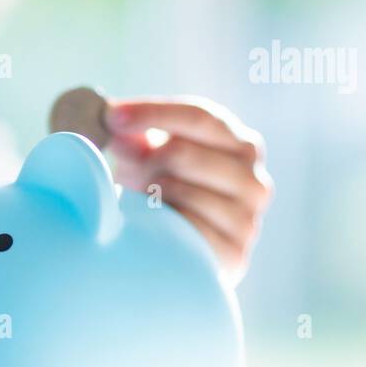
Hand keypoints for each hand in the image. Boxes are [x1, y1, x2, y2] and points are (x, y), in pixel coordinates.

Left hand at [105, 96, 272, 285]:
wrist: (183, 252)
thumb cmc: (165, 193)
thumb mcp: (152, 157)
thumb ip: (135, 136)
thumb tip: (112, 119)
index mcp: (242, 145)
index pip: (199, 117)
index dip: (153, 113)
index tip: (112, 116)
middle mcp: (253, 179)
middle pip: (182, 152)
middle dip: (143, 159)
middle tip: (124, 170)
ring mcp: (247, 218)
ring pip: (178, 189)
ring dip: (147, 192)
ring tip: (140, 199)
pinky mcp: (234, 253)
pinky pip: (183, 227)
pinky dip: (159, 222)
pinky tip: (152, 221)